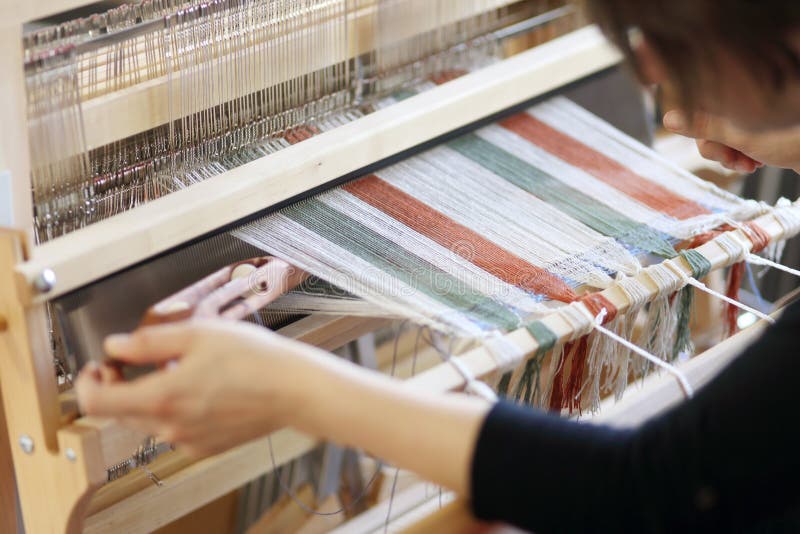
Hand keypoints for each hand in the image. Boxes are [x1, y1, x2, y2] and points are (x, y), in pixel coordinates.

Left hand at [75, 320, 317, 456]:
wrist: (294, 390)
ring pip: (147, 421)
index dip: (87, 382)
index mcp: (163, 397)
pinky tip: (198, 388)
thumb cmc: (256, 359)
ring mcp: (188, 442)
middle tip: (133, 360)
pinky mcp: (205, 448)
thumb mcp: (198, 334)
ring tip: (175, 369)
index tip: (99, 366)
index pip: (96, 402)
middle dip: (118, 385)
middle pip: (120, 412)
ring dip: (147, 397)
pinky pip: (173, 430)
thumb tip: (115, 345)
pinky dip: (173, 410)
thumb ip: (149, 342)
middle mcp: (171, 427)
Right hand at [663, 110, 799, 173]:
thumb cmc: (796, 139)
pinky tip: (757, 161)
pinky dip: (744, 153)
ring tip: (750, 164)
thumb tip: (667, 118)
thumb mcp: (743, 136)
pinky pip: (739, 139)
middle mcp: (744, 97)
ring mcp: (754, 112)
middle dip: (719, 148)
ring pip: (723, 135)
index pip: (699, 107)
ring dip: (732, 154)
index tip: (713, 147)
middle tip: (736, 162)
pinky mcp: (762, 125)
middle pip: (710, 124)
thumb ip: (703, 126)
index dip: (701, 131)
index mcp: (737, 92)